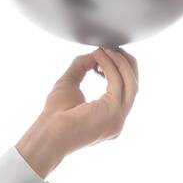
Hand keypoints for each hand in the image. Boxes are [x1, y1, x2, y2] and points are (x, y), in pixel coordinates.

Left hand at [17, 46, 138, 172]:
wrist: (48, 134)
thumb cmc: (53, 116)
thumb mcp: (69, 84)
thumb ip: (81, 67)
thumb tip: (93, 54)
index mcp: (110, 118)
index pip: (126, 90)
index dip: (120, 69)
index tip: (107, 54)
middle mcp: (118, 121)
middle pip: (134, 85)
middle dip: (125, 63)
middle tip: (111, 48)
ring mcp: (118, 118)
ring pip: (131, 82)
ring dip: (119, 61)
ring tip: (104, 49)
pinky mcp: (114, 112)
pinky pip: (118, 81)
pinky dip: (110, 65)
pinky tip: (98, 56)